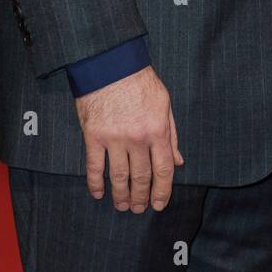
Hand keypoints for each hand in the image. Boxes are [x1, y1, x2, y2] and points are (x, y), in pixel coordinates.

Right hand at [74, 65, 183, 211]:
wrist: (110, 63)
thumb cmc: (140, 81)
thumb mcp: (164, 103)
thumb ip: (171, 134)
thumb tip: (178, 161)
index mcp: (157, 130)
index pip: (163, 170)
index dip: (162, 191)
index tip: (159, 204)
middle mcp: (137, 138)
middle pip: (141, 177)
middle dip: (142, 197)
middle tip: (139, 209)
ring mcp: (114, 138)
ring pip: (118, 177)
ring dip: (121, 195)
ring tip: (123, 206)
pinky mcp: (93, 135)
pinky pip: (94, 166)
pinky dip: (96, 183)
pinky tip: (99, 194)